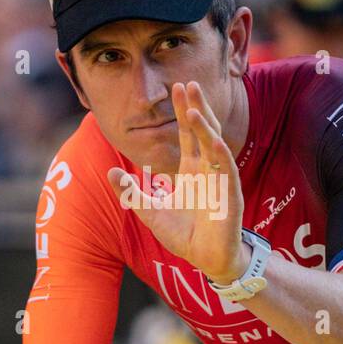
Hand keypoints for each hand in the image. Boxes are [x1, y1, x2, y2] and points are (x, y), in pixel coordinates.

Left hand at [107, 81, 247, 283]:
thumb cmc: (185, 235)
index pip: (187, 133)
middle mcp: (208, 169)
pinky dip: (220, 154)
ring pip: (215, 145)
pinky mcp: (230, 195)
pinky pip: (226, 170)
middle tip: (188, 83)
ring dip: (205, 126)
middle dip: (196, 107)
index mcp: (192, 169)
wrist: (207, 260)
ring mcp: (221, 179)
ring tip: (193, 107)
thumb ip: (132, 192)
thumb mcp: (150, 212)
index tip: (176, 87)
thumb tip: (111, 172)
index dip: (182, 111)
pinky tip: (212, 140)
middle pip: (203, 131)